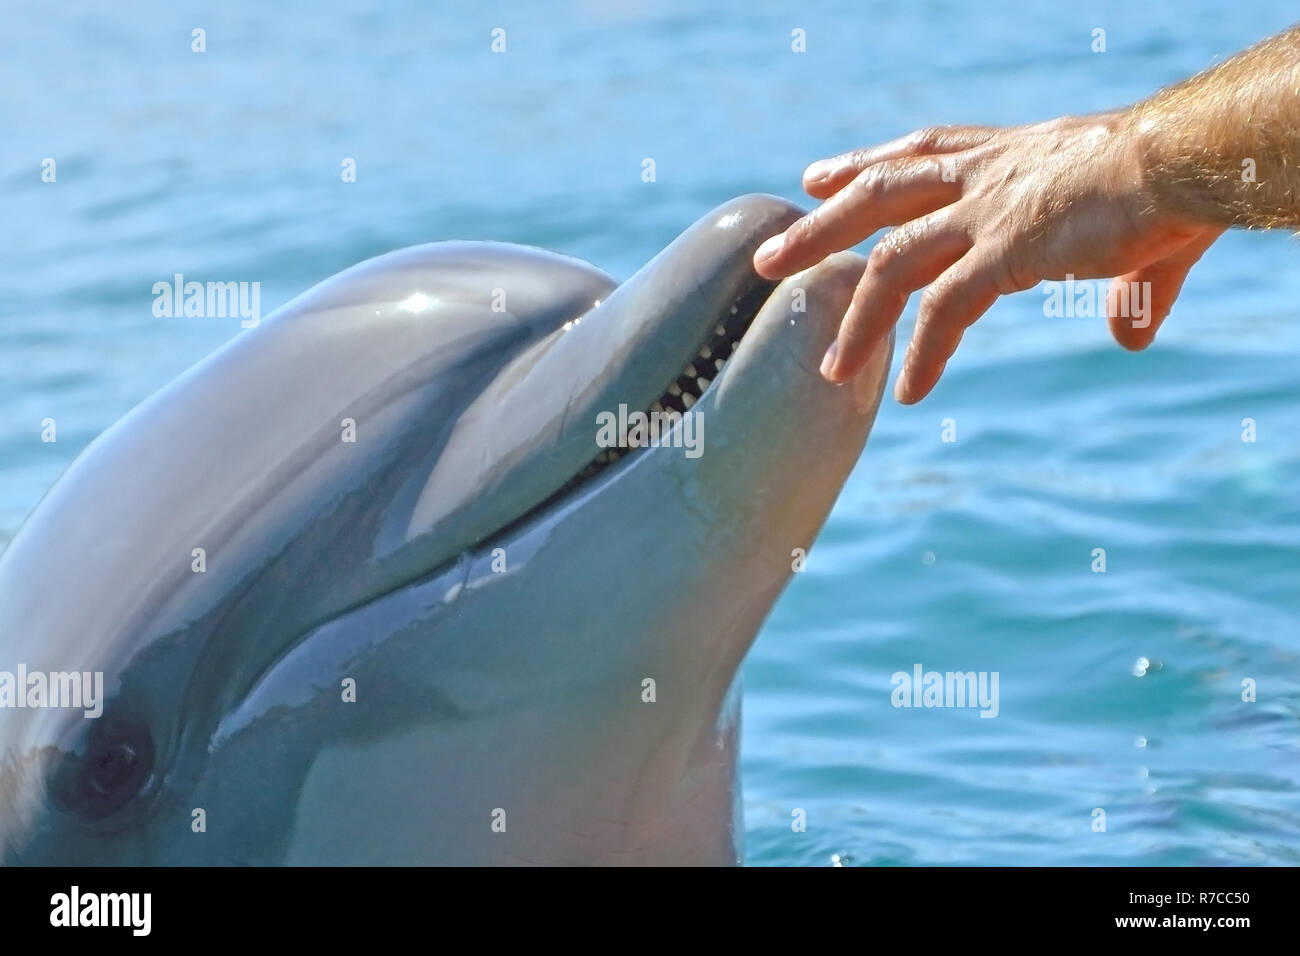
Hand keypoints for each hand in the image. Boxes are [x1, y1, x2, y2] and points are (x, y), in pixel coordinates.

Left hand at [753, 113, 1223, 402]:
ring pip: (892, 260)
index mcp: (1008, 156)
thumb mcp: (1145, 234)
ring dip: (856, 317)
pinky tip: (911, 393)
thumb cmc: (1180, 183)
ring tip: (830, 369)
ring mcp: (989, 212)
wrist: (1196, 159)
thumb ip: (1128, 290)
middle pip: (878, 195)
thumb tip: (1132, 337)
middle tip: (770, 258)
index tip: (820, 178)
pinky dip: (923, 353)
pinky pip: (945, 310)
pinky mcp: (1006, 250)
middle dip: (820, 228)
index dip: (866, 165)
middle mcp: (985, 177)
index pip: (919, 153)